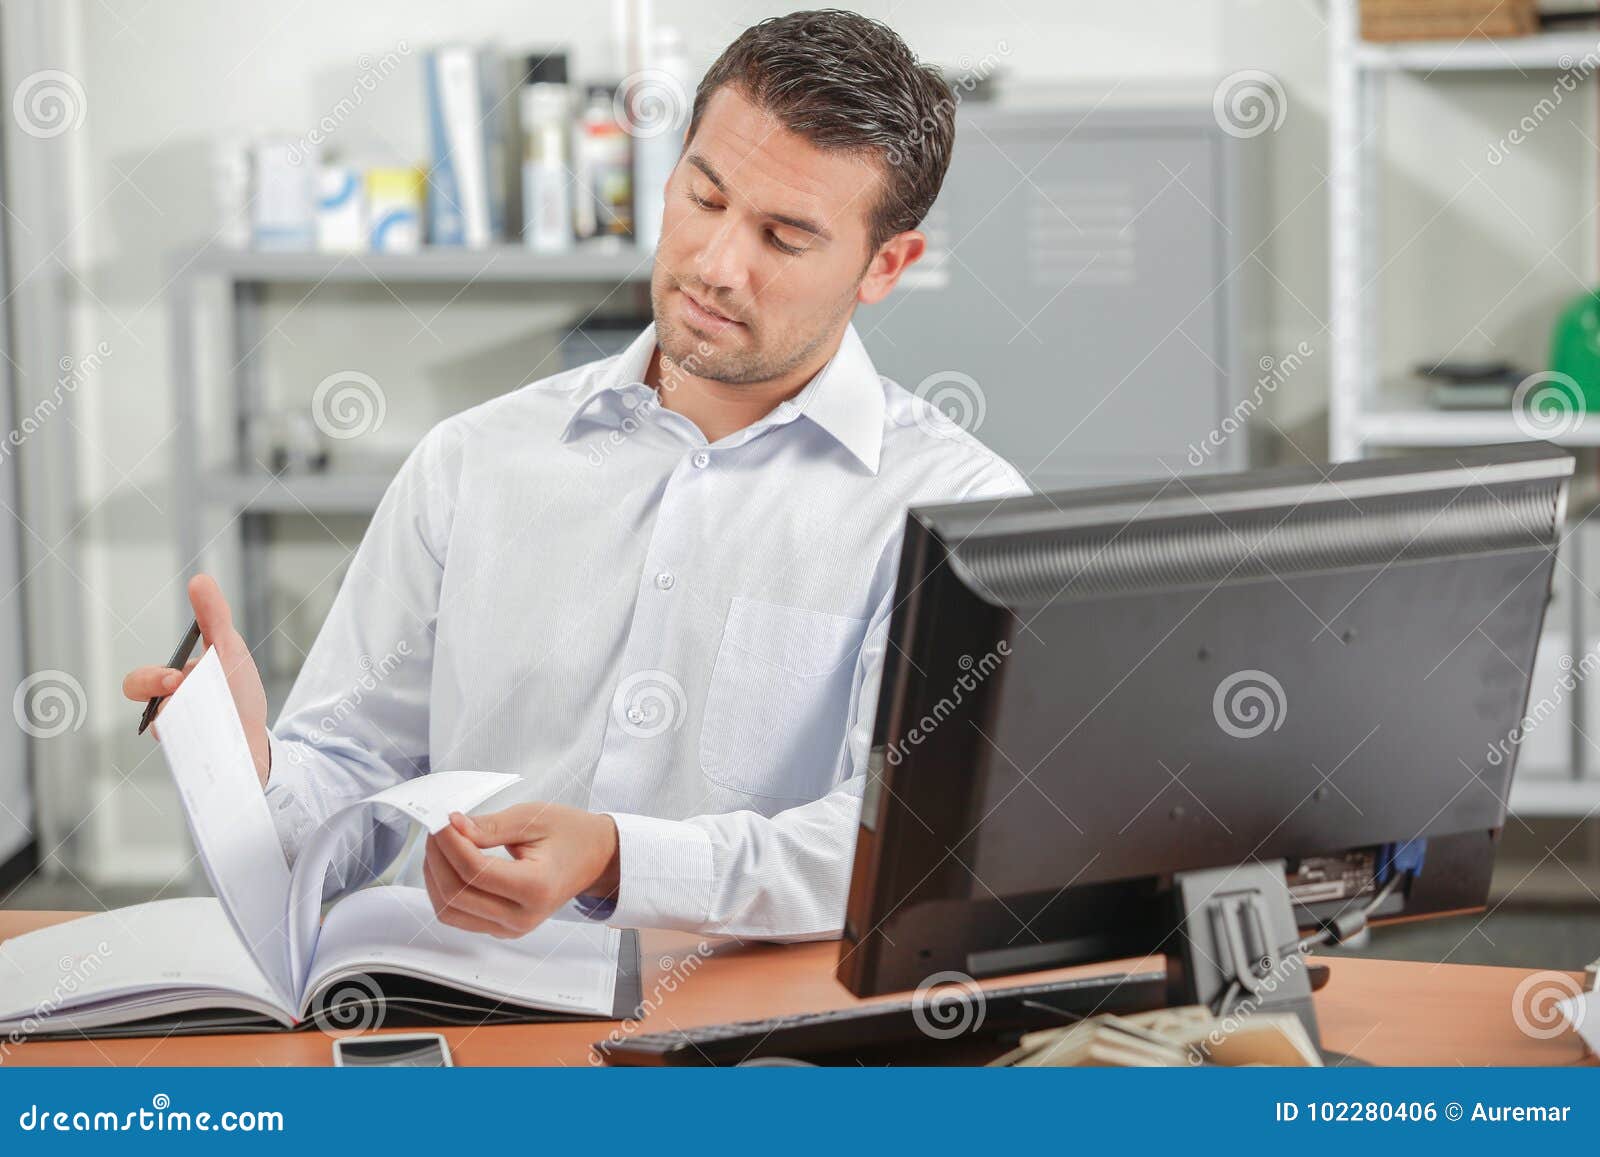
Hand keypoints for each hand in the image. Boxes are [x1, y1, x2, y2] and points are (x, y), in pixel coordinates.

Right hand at [122, 573, 270, 787]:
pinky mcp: (191, 764)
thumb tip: (199, 578)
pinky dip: (204, 750)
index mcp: (173, 688)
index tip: (176, 678)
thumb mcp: (231, 652)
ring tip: (217, 722)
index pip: (144, 682)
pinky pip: (185, 760)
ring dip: (194, 726)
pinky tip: (220, 746)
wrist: (256, 743)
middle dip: (163, 705)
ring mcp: (178, 742)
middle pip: (146, 714)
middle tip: (186, 697)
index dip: (151, 680)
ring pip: (169, 737)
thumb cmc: (239, 697)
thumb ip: (213, 617)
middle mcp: (168, 715)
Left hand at [423, 802, 620, 938]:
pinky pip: (458, 915)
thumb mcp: (533, 818)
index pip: (476, 872)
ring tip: (439, 844)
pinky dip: (444, 888)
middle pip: (457, 894)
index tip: (443, 820)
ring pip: (450, 911)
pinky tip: (448, 862)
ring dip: (435, 876)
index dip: (451, 843)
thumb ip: (490, 826)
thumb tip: (452, 826)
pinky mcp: (500, 928)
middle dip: (437, 857)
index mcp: (536, 888)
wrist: (595, 858)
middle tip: (437, 827)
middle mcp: (522, 917)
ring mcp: (509, 928)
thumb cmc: (571, 834)